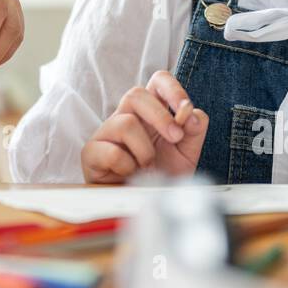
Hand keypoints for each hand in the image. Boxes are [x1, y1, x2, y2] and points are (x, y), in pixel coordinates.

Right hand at [81, 71, 207, 183]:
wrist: (143, 207)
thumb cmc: (161, 175)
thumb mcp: (187, 153)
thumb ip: (195, 131)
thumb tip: (191, 115)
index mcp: (150, 111)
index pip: (157, 80)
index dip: (172, 87)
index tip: (185, 108)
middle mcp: (126, 116)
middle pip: (135, 94)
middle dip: (160, 116)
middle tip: (175, 138)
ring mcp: (106, 133)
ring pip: (125, 123)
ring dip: (145, 150)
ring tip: (148, 167)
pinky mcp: (92, 153)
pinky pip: (112, 152)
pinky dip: (128, 167)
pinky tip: (130, 175)